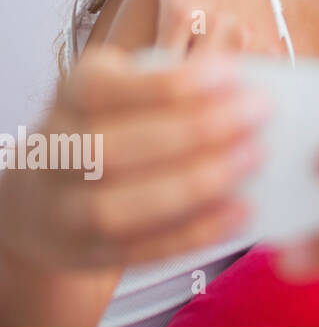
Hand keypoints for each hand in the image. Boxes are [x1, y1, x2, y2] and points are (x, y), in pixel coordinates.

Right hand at [0, 45, 265, 271]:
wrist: (50, 195)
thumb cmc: (117, 125)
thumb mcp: (130, 89)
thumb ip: (176, 84)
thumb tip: (246, 85)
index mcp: (72, 94)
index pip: (105, 89)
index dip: (168, 84)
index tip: (234, 72)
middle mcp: (58, 153)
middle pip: (112, 149)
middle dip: (193, 130)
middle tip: (260, 112)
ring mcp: (65, 211)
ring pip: (117, 207)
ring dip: (194, 184)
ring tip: (255, 157)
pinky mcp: (88, 253)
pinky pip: (141, 250)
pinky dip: (195, 231)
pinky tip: (242, 209)